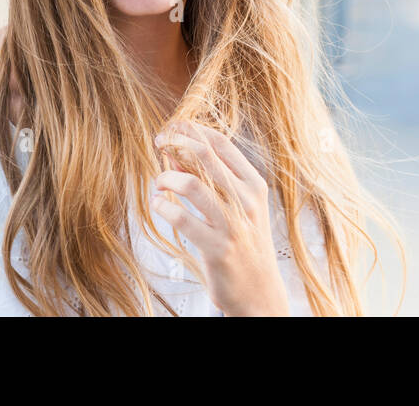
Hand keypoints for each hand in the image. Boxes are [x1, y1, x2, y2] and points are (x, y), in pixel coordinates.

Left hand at [151, 121, 290, 316]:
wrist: (260, 291)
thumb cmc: (244, 244)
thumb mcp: (238, 207)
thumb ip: (212, 181)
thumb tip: (176, 154)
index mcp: (254, 184)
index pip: (221, 143)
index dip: (193, 130)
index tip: (173, 128)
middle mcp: (246, 200)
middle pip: (206, 156)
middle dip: (176, 143)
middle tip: (159, 142)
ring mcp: (233, 224)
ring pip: (192, 184)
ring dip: (167, 178)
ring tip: (159, 184)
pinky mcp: (218, 247)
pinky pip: (183, 218)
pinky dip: (163, 207)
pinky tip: (158, 205)